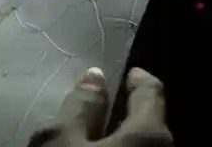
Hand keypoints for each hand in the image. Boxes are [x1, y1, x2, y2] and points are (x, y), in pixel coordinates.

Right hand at [27, 67, 171, 146]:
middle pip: (146, 121)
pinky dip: (113, 146)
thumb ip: (80, 106)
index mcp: (150, 133)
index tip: (120, 71)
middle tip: (92, 102)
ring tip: (85, 131)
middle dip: (120, 109)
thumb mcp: (60, 139)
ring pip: (136, 142)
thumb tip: (95, 77)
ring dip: (115, 134)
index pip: (151, 91)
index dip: (134, 77)